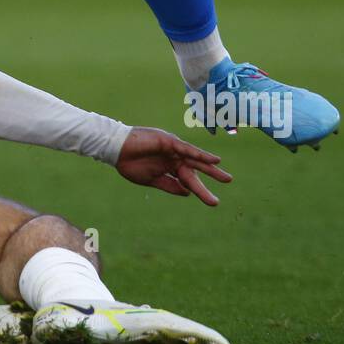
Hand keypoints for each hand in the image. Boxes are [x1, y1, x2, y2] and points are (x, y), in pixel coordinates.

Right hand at [115, 126, 231, 205]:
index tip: (212, 201)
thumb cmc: (130, 164)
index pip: (188, 179)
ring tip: (226, 177)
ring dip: (211, 167)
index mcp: (169, 167)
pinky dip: (200, 155)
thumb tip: (188, 193)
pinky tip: (213, 160)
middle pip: (196, 167)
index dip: (200, 189)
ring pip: (195, 159)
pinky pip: (187, 149)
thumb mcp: (152, 180)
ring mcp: (172, 149)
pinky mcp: (168, 142)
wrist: (115, 150)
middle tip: (228, 181)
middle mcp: (173, 157)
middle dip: (212, 175)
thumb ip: (170, 185)